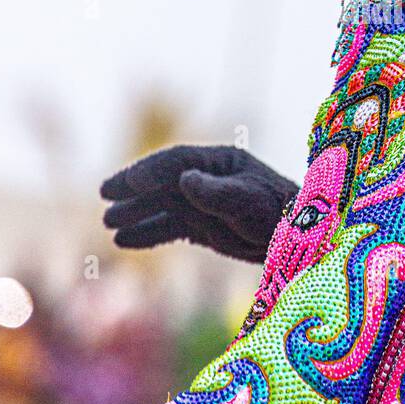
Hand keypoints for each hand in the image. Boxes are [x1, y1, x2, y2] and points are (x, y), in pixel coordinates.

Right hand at [101, 145, 297, 262]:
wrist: (300, 241)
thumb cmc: (280, 214)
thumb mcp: (249, 201)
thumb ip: (217, 192)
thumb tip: (184, 179)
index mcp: (220, 162)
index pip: (177, 161)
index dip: (150, 170)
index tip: (127, 183)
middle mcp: (207, 179)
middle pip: (162, 181)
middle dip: (133, 189)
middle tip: (104, 194)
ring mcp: (203, 203)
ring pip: (161, 206)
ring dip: (135, 213)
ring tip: (108, 224)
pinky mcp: (202, 226)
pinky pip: (168, 228)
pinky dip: (147, 233)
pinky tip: (124, 241)